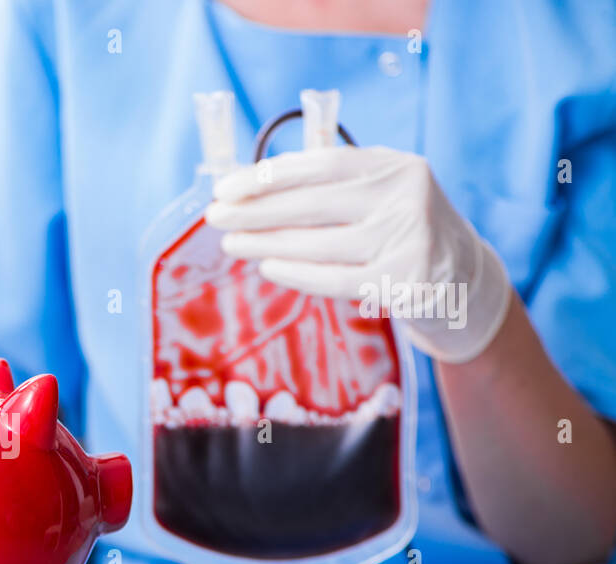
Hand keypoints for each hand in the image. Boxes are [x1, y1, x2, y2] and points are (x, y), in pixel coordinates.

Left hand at [205, 146, 511, 363]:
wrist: (465, 279)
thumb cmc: (401, 230)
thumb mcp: (378, 194)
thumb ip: (330, 187)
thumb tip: (251, 190)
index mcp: (393, 165)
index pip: (318, 165)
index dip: (266, 176)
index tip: (224, 188)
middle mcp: (405, 195)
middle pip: (313, 204)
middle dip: (256, 211)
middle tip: (214, 218)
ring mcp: (409, 239)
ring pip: (319, 243)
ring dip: (267, 244)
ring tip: (232, 245)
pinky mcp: (407, 282)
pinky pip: (336, 279)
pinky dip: (297, 274)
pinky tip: (267, 267)